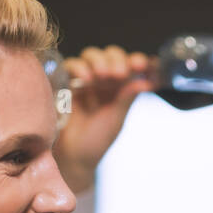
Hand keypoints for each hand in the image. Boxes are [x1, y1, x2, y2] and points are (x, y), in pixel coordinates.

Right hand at [54, 44, 158, 193]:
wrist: (73, 156)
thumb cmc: (97, 140)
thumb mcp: (116, 119)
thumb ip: (127, 98)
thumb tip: (146, 81)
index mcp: (121, 87)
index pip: (131, 66)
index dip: (138, 61)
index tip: (144, 64)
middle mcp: (104, 80)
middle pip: (111, 55)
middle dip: (118, 60)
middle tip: (120, 74)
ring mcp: (85, 79)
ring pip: (92, 55)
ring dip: (99, 61)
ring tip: (103, 76)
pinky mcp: (65, 82)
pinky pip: (70, 65)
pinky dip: (79, 67)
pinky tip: (85, 78)